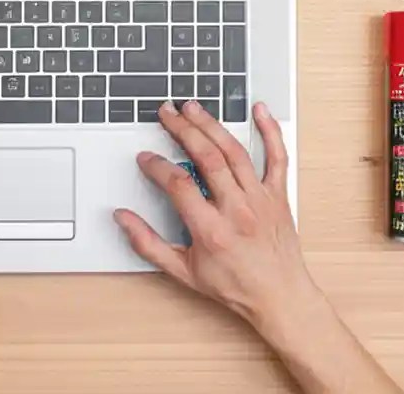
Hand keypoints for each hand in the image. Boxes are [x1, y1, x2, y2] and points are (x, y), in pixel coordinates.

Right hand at [114, 100, 313, 329]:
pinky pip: (277, 157)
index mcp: (211, 231)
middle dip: (183, 130)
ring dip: (211, 125)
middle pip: (207, 158)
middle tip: (167, 114)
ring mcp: (260, 199)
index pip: (178, 185)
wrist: (279, 297)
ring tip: (193, 108)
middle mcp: (237, 210)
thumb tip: (124, 219)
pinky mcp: (277, 195)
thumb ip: (148, 244)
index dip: (157, 166)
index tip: (146, 158)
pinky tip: (259, 110)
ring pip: (234, 152)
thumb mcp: (183, 272)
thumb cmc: (235, 286)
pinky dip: (270, 131)